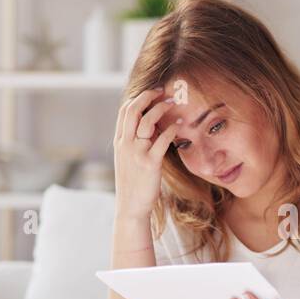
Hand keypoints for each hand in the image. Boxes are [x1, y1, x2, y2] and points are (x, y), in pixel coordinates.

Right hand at [113, 86, 177, 219]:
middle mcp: (125, 144)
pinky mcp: (150, 163)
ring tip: (173, 104)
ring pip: (146, 121)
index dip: (138, 97)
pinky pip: (161, 140)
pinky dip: (171, 129)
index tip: (152, 92)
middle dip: (148, 96)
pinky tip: (179, 125)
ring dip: (161, 109)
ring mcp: (136, 152)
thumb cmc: (133, 183)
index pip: (124, 111)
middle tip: (162, 91)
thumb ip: (135, 142)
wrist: (130, 207)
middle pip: (133, 110)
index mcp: (119, 142)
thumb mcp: (128, 159)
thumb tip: (151, 126)